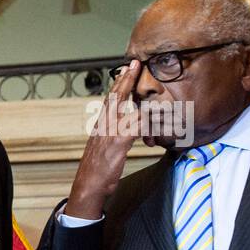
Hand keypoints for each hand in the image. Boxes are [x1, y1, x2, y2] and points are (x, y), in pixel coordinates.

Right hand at [66, 59, 142, 219]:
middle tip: (136, 63)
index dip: (119, 83)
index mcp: (101, 125)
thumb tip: (127, 129)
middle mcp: (104, 125)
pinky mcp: (118, 143)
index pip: (110, 98)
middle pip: (116, 97)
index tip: (126, 69)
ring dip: (145, 100)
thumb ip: (114, 135)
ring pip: (129, 109)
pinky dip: (151, 124)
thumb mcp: (104, 148)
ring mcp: (110, 133)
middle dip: (126, 79)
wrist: (88, 186)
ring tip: (157, 90)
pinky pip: (139, 127)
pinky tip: (160, 123)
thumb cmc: (98, 170)